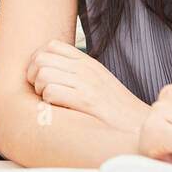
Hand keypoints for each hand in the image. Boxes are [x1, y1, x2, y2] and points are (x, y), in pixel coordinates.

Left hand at [26, 39, 148, 133]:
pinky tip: (57, 110)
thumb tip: (49, 73)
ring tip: (50, 101)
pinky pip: (52, 92)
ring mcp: (87, 83)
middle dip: (33, 75)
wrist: (138, 125)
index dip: (37, 60)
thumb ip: (77, 73)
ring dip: (40, 90)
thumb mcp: (98, 82)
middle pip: (41, 58)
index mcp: (88, 63)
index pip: (51, 46)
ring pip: (43, 74)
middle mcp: (86, 69)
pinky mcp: (86, 101)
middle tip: (40, 91)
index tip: (39, 77)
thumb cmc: (115, 109)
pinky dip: (47, 103)